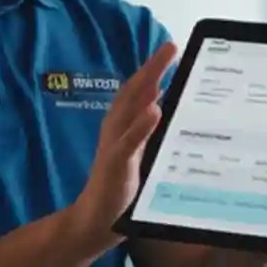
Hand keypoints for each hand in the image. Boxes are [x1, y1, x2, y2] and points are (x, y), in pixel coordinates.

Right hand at [62, 43, 177, 258]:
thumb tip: (168, 107)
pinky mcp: (115, 164)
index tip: (172, 48)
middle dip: (152, 67)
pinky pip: (129, 142)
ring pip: (129, 109)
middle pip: (133, 91)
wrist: (95, 219)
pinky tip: (154, 110)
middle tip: (170, 46)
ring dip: (145, 86)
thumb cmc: (120, 187)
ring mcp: (114, 145)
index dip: (154, 68)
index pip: (139, 90)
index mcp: (123, 125)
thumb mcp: (141, 155)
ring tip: (161, 68)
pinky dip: (141, 125)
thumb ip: (151, 132)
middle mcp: (116, 129)